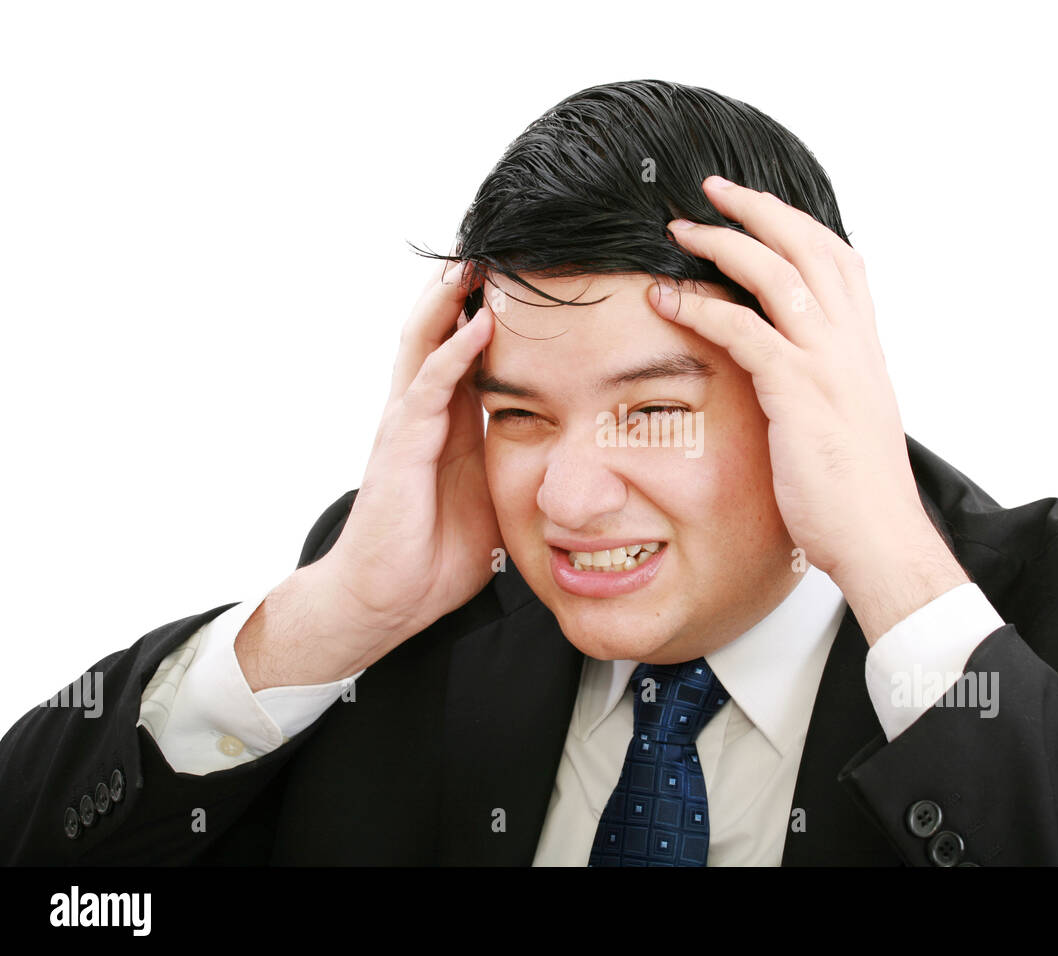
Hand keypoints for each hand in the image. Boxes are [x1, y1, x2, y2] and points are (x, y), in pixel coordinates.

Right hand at [242, 260, 501, 687]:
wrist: (388, 597)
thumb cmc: (436, 551)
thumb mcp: (493, 495)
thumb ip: (519, 463)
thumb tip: (576, 454)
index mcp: (449, 421)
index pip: (470, 349)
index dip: (493, 310)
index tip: (529, 273)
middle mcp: (424, 411)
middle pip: (442, 329)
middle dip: (466, 287)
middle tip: (500, 243)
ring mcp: (408, 423)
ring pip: (428, 342)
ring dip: (453, 298)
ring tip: (481, 256)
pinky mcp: (400, 445)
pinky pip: (429, 388)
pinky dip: (454, 353)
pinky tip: (480, 324)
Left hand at [647, 176, 967, 641]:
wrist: (879, 539)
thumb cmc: (858, 494)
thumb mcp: (848, 422)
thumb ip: (826, 384)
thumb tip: (797, 372)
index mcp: (863, 348)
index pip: (838, 260)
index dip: (796, 225)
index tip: (756, 207)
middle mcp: (851, 344)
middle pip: (809, 247)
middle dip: (758, 210)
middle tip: (711, 191)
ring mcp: (828, 364)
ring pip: (777, 275)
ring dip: (724, 244)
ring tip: (679, 232)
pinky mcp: (799, 392)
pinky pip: (745, 332)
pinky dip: (704, 308)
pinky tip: (669, 301)